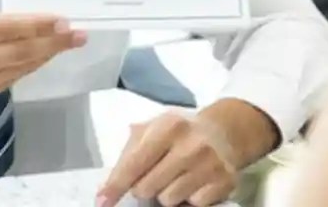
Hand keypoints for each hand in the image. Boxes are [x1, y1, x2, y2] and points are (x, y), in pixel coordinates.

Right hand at [0, 0, 86, 115]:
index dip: (38, 24)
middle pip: (21, 52)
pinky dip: (25, 70)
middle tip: (79, 34)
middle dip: (54, 42)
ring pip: (18, 69)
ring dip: (45, 56)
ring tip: (67, 44)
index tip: (63, 19)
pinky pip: (7, 82)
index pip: (7, 28)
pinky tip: (38, 59)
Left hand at [98, 110, 239, 206]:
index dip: (116, 185)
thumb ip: (130, 153)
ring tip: (175, 177)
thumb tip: (107, 187)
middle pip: (147, 187)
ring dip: (166, 193)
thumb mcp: (153, 129)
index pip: (134, 163)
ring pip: (168, 200)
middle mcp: (191, 145)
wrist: (225, 131)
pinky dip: (188, 199)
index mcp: (168, 127)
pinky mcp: (225, 183)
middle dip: (143, 187)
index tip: (102, 201)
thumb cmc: (179, 132)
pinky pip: (192, 205)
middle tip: (153, 175)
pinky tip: (193, 182)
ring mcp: (210, 165)